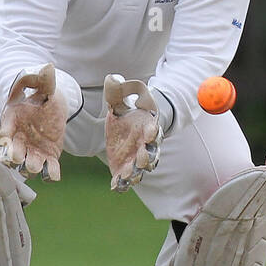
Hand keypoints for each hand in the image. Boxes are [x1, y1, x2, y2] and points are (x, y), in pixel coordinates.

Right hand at [0, 64, 67, 180]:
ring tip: (36, 165)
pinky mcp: (47, 157)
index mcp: (11, 121)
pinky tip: (54, 174)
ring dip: (29, 167)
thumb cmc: (41, 92)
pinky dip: (50, 174)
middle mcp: (17, 139)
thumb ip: (41, 78)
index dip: (1, 137)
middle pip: (9, 154)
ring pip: (26, 165)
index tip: (3, 139)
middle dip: (12, 157)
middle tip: (18, 158)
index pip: (0, 132)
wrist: (53, 104)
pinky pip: (48, 170)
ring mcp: (31, 150)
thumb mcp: (41, 83)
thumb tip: (47, 67)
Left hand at [103, 75, 162, 191]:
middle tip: (141, 159)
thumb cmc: (129, 111)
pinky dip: (122, 183)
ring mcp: (136, 157)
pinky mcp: (125, 166)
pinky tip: (115, 186)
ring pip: (140, 167)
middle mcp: (145, 144)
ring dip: (135, 172)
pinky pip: (126, 177)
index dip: (152, 132)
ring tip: (127, 176)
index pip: (153, 130)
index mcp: (147, 126)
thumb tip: (112, 78)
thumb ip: (118, 91)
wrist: (128, 125)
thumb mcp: (121, 99)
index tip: (149, 133)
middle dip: (147, 156)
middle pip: (151, 153)